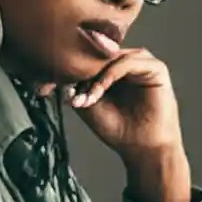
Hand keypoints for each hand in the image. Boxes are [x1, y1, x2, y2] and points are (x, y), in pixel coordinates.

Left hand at [45, 48, 183, 158]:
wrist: (142, 149)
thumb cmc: (119, 129)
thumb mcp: (87, 105)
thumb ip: (75, 86)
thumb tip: (58, 70)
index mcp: (111, 69)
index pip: (87, 57)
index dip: (67, 68)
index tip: (45, 85)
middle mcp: (127, 62)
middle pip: (98, 53)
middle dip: (78, 68)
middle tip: (61, 84)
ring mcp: (142, 63)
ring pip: (112, 55)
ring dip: (95, 73)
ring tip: (86, 94)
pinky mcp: (156, 69)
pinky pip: (128, 62)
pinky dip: (110, 74)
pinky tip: (99, 89)